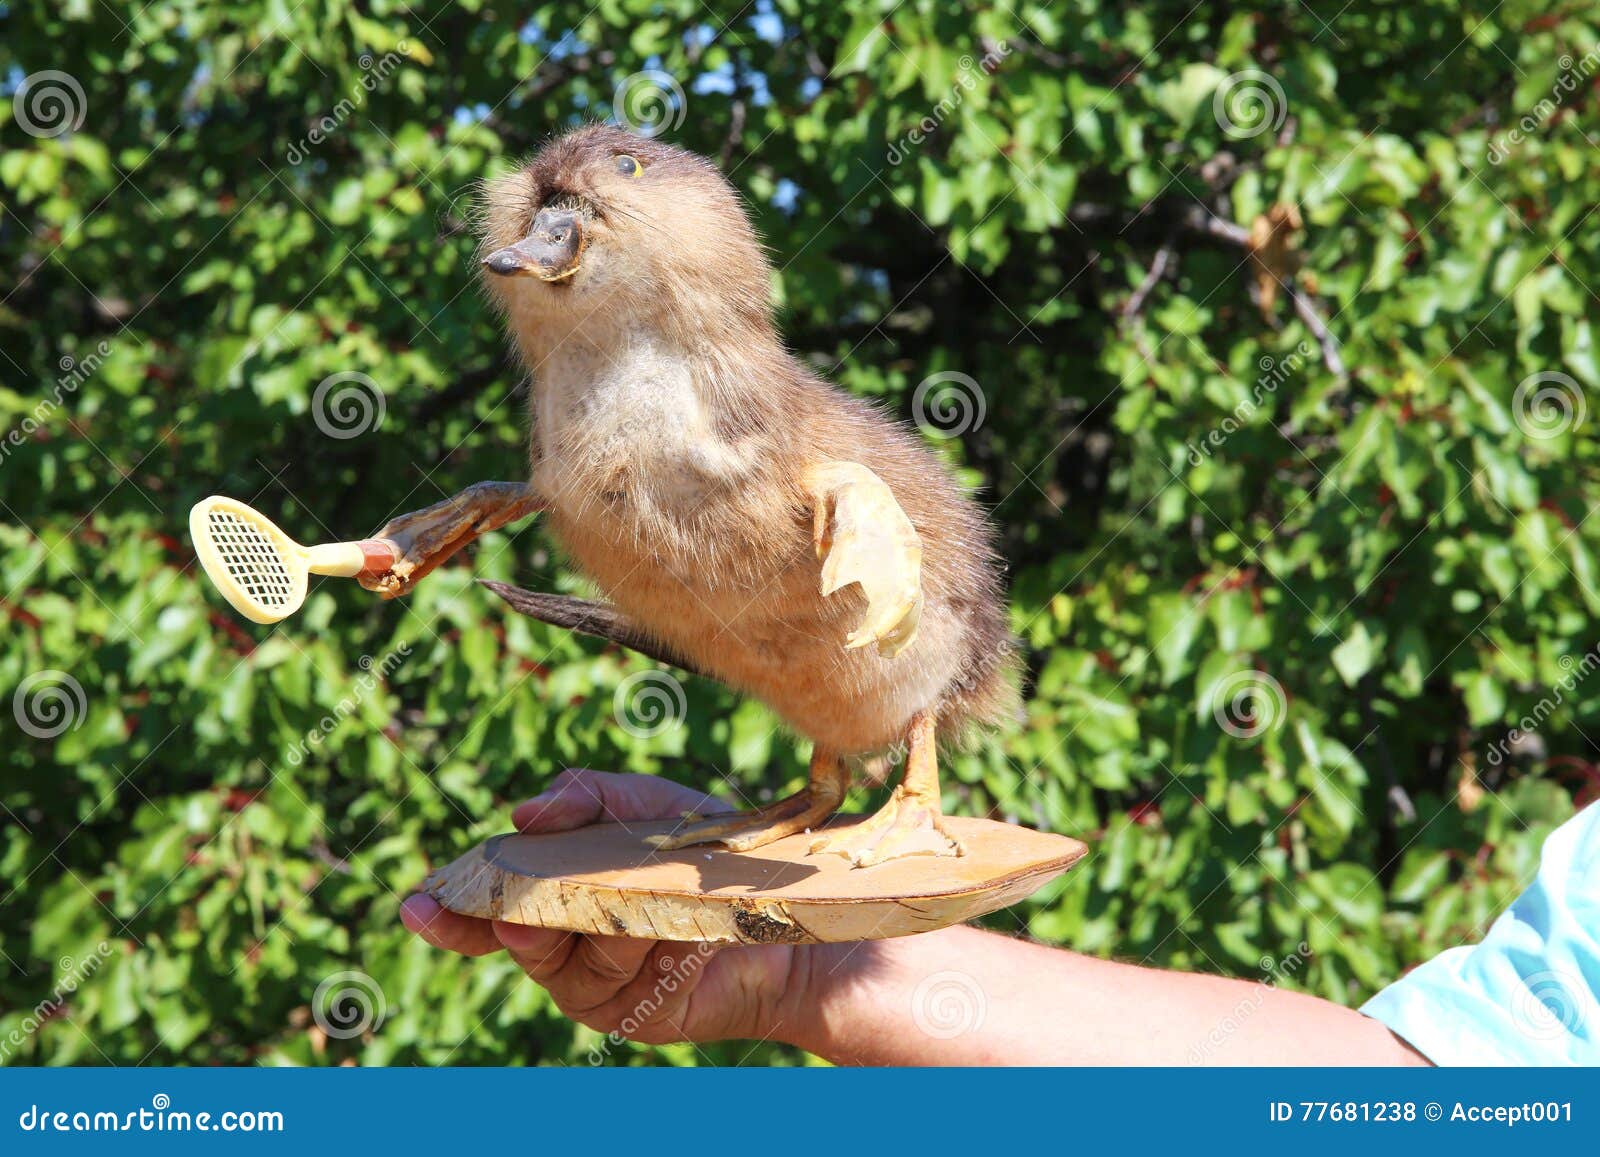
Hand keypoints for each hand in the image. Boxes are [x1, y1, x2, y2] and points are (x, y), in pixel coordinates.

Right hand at [399, 768, 824, 1047]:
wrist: (785, 910)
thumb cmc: (708, 853)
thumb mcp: (647, 806)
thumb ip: (586, 798)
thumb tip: (525, 814)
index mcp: (555, 897)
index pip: (487, 908)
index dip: (451, 910)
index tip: (416, 905)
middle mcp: (565, 949)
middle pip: (521, 939)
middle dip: (521, 921)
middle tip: (520, 910)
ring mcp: (598, 989)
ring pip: (577, 960)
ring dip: (613, 925)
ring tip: (654, 905)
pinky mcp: (637, 1017)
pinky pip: (630, 978)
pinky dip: (656, 948)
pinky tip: (686, 932)